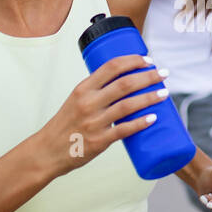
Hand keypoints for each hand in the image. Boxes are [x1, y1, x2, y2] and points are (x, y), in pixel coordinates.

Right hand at [36, 53, 168, 177]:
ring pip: (128, 105)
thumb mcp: (76, 100)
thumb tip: (126, 83)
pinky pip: (124, 130)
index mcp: (83, 89)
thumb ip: (97, 91)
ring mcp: (94, 122)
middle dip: (148, 76)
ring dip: (149, 98)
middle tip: (164, 74)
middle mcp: (88, 102)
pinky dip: (140, 123)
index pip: (111, 67)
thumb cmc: (65, 125)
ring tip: (164, 94)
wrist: (47, 151)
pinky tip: (153, 118)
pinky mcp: (99, 141)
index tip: (148, 60)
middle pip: (124, 84)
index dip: (133, 61)